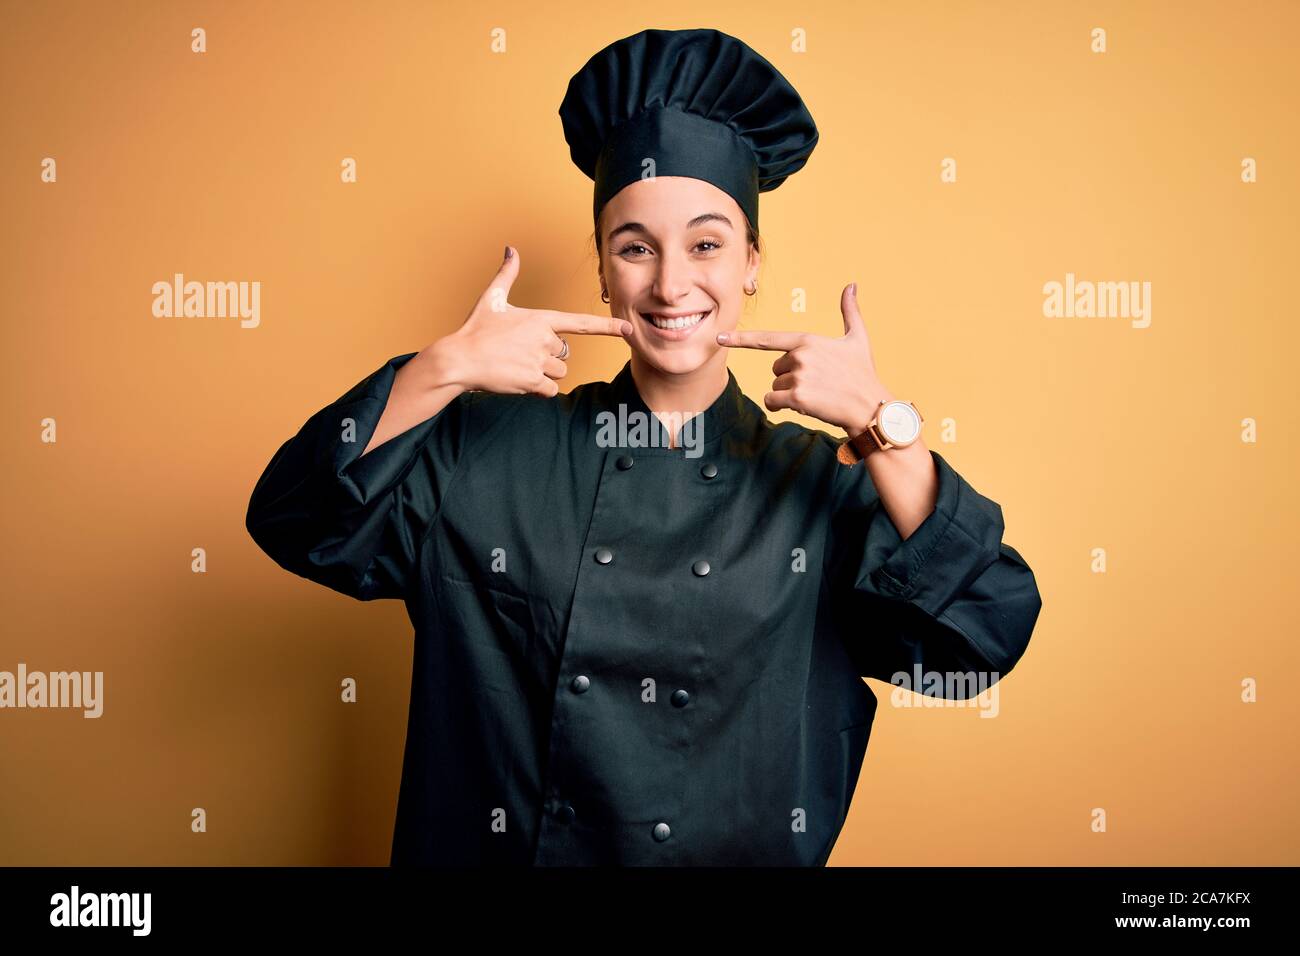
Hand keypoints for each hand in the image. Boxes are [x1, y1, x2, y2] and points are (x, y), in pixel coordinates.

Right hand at [431, 246, 632, 397]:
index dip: (606, 327)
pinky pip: (550, 390)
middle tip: (520, 353)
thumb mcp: (492, 299)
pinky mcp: (532, 381)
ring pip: (559, 372)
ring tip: (517, 366)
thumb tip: (511, 249)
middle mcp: (544, 338)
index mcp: (540, 318)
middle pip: (563, 352)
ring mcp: (539, 360)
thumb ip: (507, 274)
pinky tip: (518, 381)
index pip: (581, 323)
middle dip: (547, 356)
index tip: (627, 329)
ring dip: (543, 373)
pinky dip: (538, 389)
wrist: (458, 359)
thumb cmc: (474, 330)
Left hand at [716, 283, 891, 434]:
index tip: (719, 337)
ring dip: (789, 393)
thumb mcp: (858, 339)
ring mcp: (799, 377)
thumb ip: (849, 312)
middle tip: (817, 382)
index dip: (741, 339)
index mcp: (808, 340)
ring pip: (775, 386)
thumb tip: (852, 285)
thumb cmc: (863, 373)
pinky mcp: (798, 398)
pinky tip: (802, 406)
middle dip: (790, 377)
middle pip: (776, 368)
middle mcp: (800, 356)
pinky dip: (779, 406)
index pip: (768, 339)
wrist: (871, 406)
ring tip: (816, 394)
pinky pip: (773, 401)